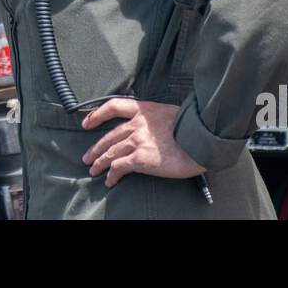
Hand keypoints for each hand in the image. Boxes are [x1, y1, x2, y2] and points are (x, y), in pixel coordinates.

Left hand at [80, 98, 206, 186]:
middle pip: (109, 136)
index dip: (97, 114)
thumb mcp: (171, 114)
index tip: (87, 122)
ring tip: (94, 170)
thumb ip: (156, 120)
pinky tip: (110, 181)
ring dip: (100, 163)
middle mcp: (137, 124)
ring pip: (110, 152)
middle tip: (88, 157)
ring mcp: (137, 141)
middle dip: (96, 149)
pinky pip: (118, 167)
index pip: (113, 106)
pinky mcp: (139, 159)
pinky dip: (112, 175)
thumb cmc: (192, 129)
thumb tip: (152, 130)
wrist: (200, 140)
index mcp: (144, 110)